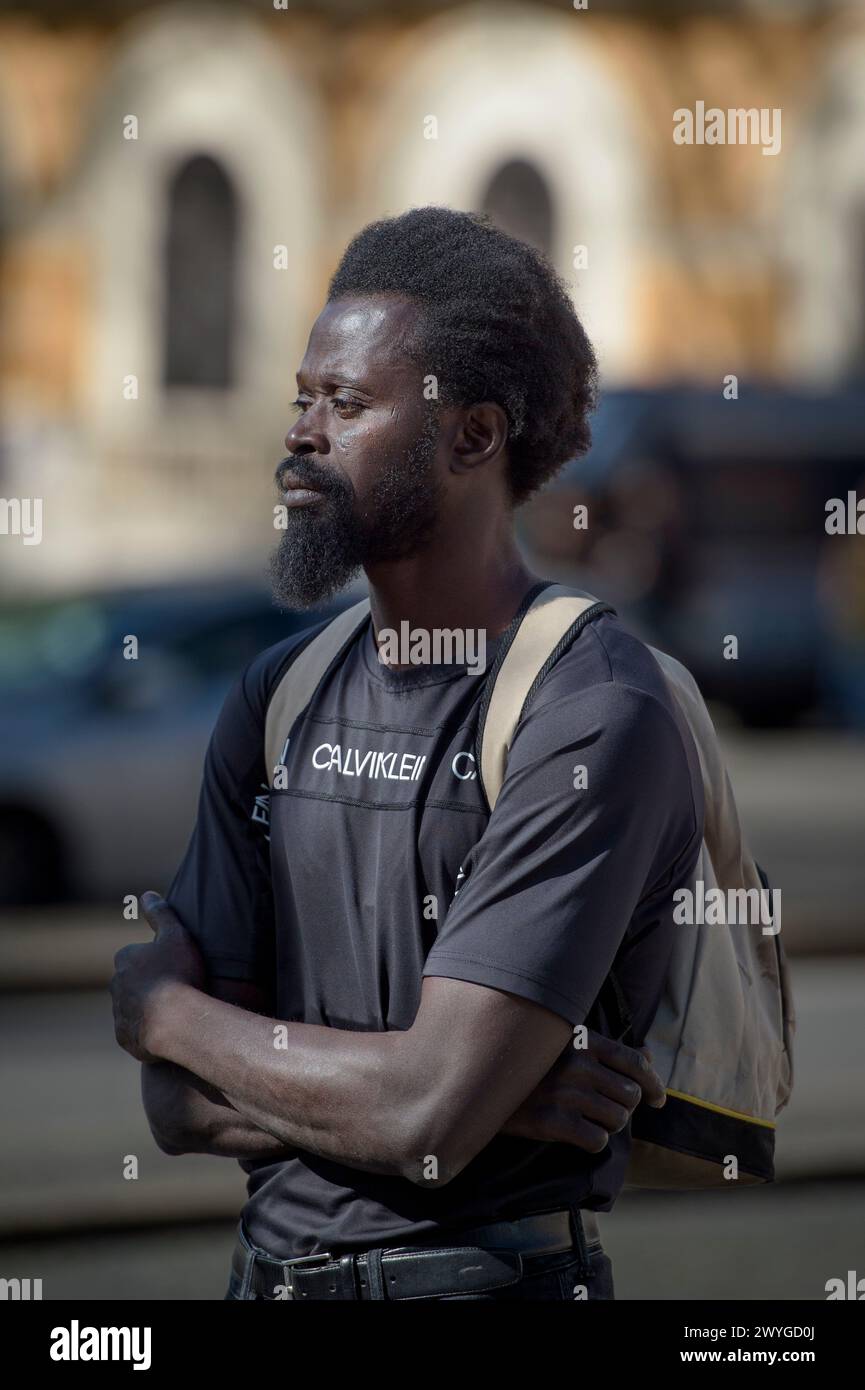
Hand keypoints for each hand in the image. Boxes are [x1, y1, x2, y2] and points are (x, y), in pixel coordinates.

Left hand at [110, 891, 205, 1063]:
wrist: (175, 1022)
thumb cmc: (178, 975)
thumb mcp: (176, 936)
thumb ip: (161, 914)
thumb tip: (147, 894)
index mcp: (124, 959)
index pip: (138, 955)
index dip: (158, 959)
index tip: (176, 966)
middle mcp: (116, 986)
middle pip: (134, 981)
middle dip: (151, 983)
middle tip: (178, 987)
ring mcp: (119, 1013)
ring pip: (135, 1006)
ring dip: (150, 1006)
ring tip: (177, 1010)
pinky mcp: (125, 1037)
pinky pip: (136, 1030)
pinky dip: (149, 1029)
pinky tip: (168, 1029)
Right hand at [500, 1028, 665, 1151]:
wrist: (482, 1087)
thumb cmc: (534, 1067)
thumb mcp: (568, 1047)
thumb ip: (609, 1051)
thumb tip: (648, 1056)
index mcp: (582, 1039)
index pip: (636, 1063)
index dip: (654, 1085)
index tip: (659, 1100)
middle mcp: (576, 1063)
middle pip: (630, 1095)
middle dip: (624, 1108)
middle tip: (606, 1110)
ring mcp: (563, 1092)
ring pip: (617, 1120)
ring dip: (609, 1125)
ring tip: (588, 1119)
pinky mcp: (551, 1121)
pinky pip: (597, 1141)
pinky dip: (593, 1142)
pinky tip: (578, 1134)